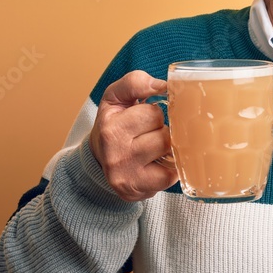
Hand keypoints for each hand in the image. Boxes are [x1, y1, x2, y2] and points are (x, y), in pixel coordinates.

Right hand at [89, 70, 177, 201]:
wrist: (100, 161)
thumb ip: (135, 82)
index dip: (152, 114)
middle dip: (162, 131)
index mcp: (110, 127)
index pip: (152, 113)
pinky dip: (171, 168)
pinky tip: (158, 164)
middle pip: (165, 135)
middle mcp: (116, 153)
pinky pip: (172, 175)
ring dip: (168, 149)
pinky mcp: (140, 190)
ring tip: (154, 149)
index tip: (143, 118)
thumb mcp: (116, 98)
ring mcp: (127, 175)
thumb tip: (162, 85)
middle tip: (149, 135)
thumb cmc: (114, 125)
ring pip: (170, 154)